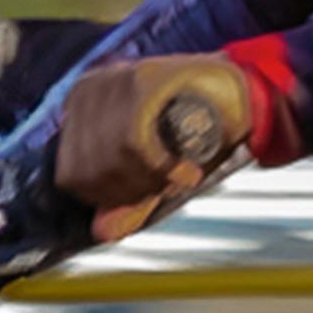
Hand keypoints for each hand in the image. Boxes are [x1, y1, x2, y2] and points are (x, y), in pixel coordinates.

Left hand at [49, 53, 264, 241]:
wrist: (241, 96)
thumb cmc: (193, 131)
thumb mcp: (152, 174)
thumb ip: (126, 202)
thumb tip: (101, 233)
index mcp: (78, 109)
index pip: (71, 177)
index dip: (110, 198)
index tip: (146, 194)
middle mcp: (88, 91)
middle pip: (90, 171)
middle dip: (132, 192)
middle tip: (168, 184)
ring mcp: (113, 81)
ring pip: (110, 158)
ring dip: (151, 181)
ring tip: (180, 174)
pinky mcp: (141, 79)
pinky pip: (133, 142)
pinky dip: (162, 167)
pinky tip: (186, 171)